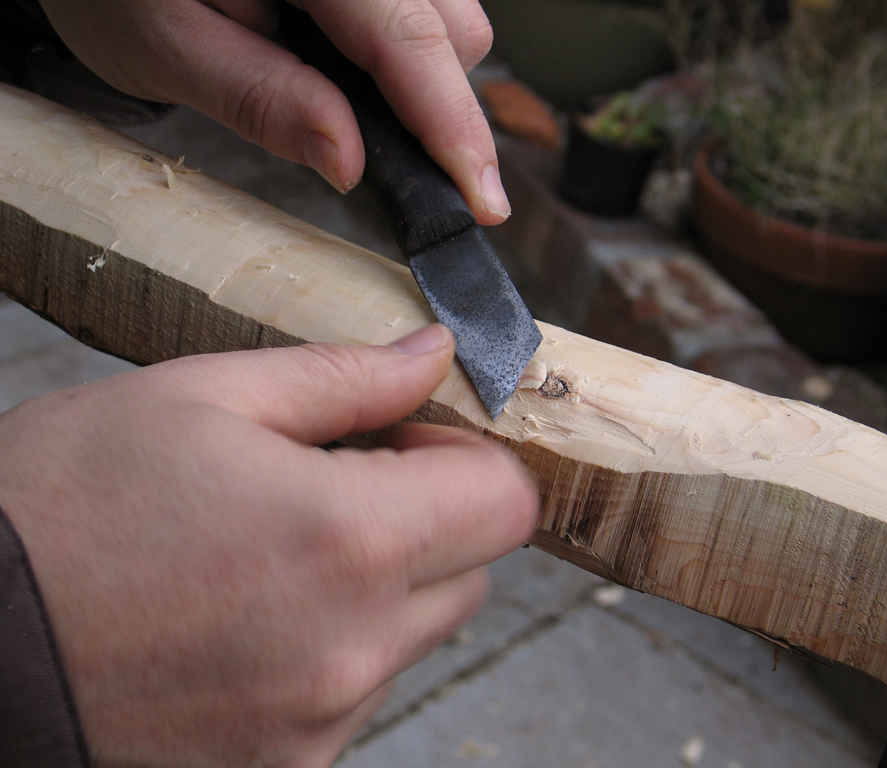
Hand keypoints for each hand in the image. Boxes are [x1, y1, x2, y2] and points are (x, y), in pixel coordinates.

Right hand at [0, 325, 537, 767]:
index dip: (465, 455)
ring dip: (377, 584)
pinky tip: (247, 618)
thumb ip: (344, 378)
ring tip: (271, 554)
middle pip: (473, 569)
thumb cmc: (62, 506)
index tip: (402, 439)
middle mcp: (353, 647)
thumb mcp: (200, 398)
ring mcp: (320, 721)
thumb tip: (436, 354)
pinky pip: (357, 691)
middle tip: (332, 485)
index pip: (506, 500)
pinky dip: (332, 646)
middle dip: (427, 517)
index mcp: (348, 540)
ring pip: (417, 632)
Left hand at [35, 0, 510, 223]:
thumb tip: (349, 161)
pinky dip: (407, 56)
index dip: (450, 124)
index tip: (481, 200)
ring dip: (424, 80)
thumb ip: (260, 99)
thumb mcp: (161, 47)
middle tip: (386, 162)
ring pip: (450, 17)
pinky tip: (350, 71)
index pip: (404, 34)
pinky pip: (424, 9)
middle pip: (452, 24)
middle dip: (439, 107)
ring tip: (344, 102)